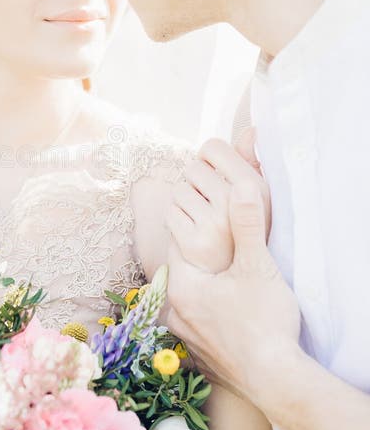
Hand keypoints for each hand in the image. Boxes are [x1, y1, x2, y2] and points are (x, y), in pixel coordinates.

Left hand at [165, 179, 300, 408]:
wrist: (275, 380)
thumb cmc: (264, 321)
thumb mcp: (257, 266)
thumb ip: (247, 225)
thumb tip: (242, 186)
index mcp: (182, 286)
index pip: (178, 246)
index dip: (195, 231)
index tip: (210, 223)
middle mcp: (176, 313)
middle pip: (183, 274)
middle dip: (201, 262)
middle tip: (223, 255)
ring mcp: (186, 339)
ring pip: (189, 303)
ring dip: (204, 292)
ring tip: (227, 285)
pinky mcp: (200, 358)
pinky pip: (198, 328)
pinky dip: (209, 319)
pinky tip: (230, 317)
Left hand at [166, 132, 269, 274]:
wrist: (247, 299)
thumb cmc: (252, 246)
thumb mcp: (260, 205)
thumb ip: (251, 165)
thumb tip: (250, 130)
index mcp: (257, 188)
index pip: (213, 146)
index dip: (208, 160)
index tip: (214, 178)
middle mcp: (237, 203)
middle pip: (192, 168)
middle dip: (197, 186)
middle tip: (211, 211)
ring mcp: (215, 224)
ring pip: (179, 191)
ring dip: (185, 207)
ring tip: (204, 227)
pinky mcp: (195, 245)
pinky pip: (170, 214)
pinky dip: (176, 225)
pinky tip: (192, 240)